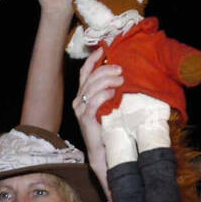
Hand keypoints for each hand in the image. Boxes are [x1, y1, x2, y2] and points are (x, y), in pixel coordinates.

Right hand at [72, 49, 120, 197]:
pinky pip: (93, 102)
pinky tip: (114, 93)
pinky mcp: (85, 119)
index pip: (84, 72)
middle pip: (90, 78)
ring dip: (107, 80)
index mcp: (83, 95)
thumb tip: (123, 74)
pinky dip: (104, 95)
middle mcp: (78, 101)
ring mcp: (80, 110)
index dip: (92, 60)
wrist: (104, 151)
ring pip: (92, 88)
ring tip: (121, 80)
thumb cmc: (109, 127)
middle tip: (120, 69)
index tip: (103, 50)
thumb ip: (111, 91)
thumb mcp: (110, 105)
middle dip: (105, 70)